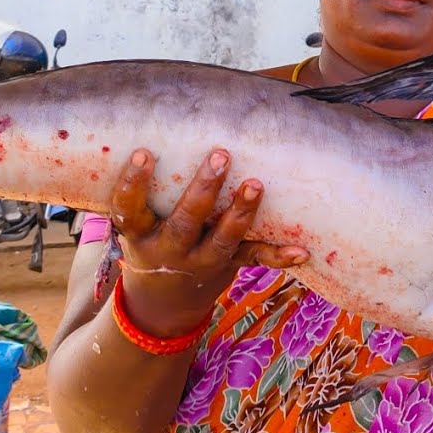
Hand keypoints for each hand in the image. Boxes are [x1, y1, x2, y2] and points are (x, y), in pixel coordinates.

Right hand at [109, 147, 308, 335]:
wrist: (162, 304)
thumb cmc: (150, 241)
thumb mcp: (137, 224)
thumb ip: (145, 191)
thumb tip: (148, 128)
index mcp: (141, 235)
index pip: (130, 209)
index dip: (133, 183)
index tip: (144, 153)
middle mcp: (170, 250)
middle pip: (185, 222)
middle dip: (203, 190)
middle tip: (221, 155)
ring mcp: (202, 260)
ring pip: (223, 239)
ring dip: (241, 212)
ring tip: (256, 184)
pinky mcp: (228, 266)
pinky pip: (255, 259)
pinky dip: (279, 257)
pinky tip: (302, 251)